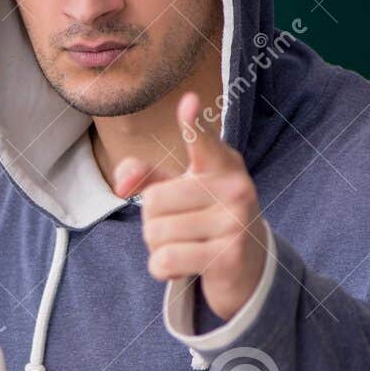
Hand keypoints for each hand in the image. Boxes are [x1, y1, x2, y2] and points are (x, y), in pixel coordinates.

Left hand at [110, 91, 267, 319]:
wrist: (248, 267)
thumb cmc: (203, 219)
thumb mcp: (178, 191)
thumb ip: (144, 177)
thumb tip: (122, 185)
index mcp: (222, 164)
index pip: (203, 142)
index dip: (192, 125)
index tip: (188, 101)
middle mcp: (235, 187)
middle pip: (152, 201)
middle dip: (153, 220)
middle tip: (181, 227)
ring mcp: (235, 222)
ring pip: (155, 233)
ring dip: (159, 247)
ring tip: (187, 245)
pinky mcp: (228, 256)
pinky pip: (165, 260)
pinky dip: (163, 269)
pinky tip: (185, 266)